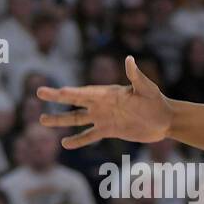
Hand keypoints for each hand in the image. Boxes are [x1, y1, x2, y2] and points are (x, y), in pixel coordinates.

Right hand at [38, 56, 172, 149]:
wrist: (164, 120)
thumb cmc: (156, 101)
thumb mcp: (146, 89)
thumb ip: (136, 76)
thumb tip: (129, 60)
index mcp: (107, 93)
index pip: (84, 92)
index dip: (68, 93)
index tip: (54, 92)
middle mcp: (101, 104)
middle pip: (74, 101)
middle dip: (56, 98)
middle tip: (39, 93)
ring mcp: (103, 117)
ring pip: (77, 119)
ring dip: (60, 120)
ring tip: (42, 120)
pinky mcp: (109, 130)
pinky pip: (89, 135)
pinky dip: (78, 140)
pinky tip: (65, 144)